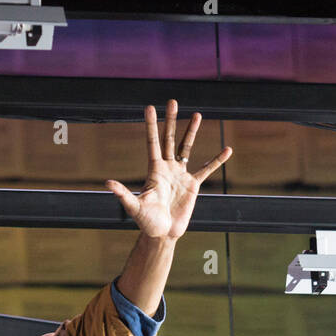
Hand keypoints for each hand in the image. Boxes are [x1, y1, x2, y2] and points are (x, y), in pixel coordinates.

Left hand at [105, 100, 232, 240]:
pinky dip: (217, 160)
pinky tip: (227, 150)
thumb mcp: (134, 207)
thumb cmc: (146, 222)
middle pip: (169, 139)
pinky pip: (206, 169)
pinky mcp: (192, 184)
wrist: (163, 233)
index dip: (151, 125)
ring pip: (187, 148)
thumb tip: (108, 183)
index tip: (150, 107)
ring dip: (191, 131)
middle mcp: (167, 168)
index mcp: (154, 170)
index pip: (152, 142)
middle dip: (170, 120)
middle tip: (172, 101)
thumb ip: (123, 194)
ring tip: (196, 114)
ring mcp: (180, 174)